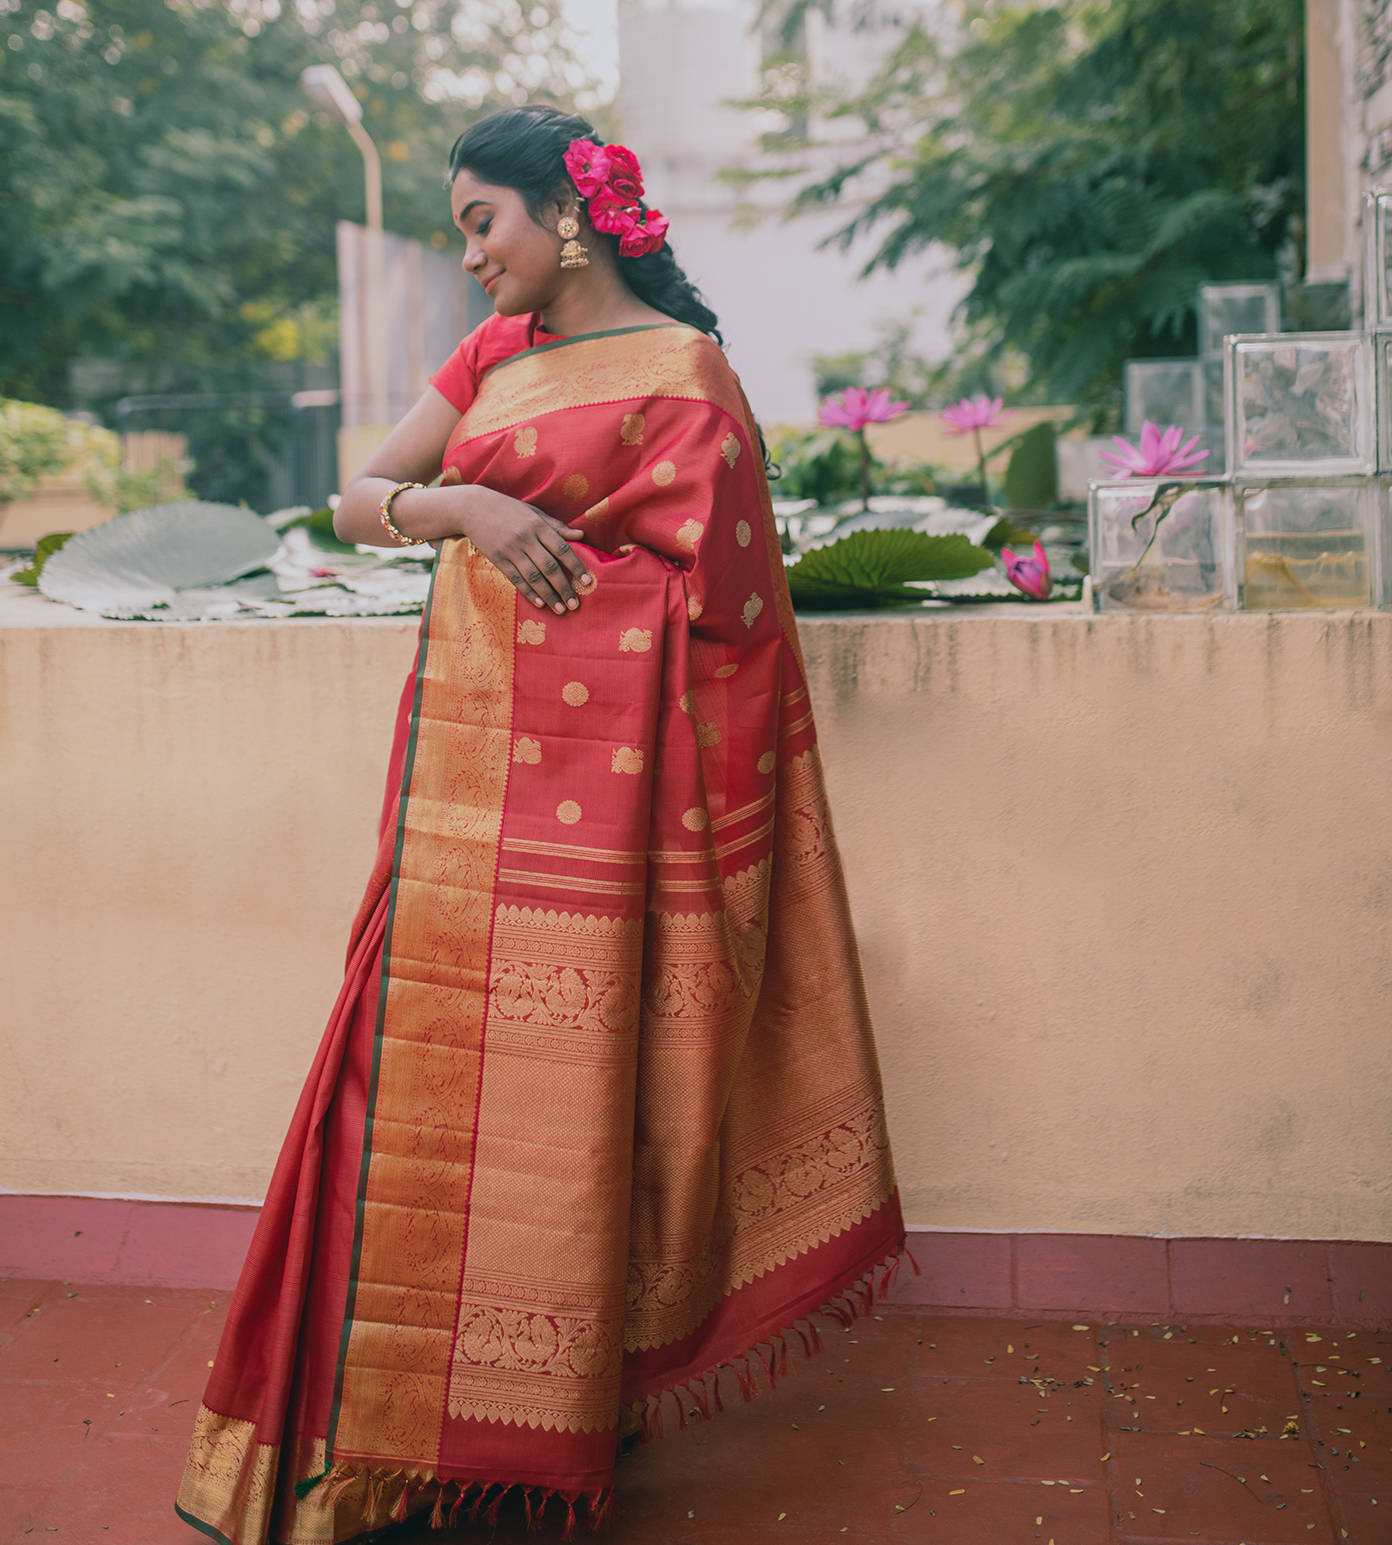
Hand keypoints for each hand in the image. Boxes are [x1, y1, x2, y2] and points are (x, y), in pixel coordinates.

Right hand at [439, 467, 595, 613]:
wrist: (473, 507)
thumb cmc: (510, 510)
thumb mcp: (534, 513)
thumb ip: (557, 527)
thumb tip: (581, 535)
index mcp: (538, 525)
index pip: (562, 549)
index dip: (576, 567)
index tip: (588, 582)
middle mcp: (525, 538)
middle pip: (549, 567)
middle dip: (563, 587)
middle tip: (575, 604)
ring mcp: (510, 550)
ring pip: (533, 576)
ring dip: (548, 595)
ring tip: (560, 609)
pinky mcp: (497, 559)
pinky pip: (515, 579)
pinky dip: (528, 592)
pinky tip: (539, 603)